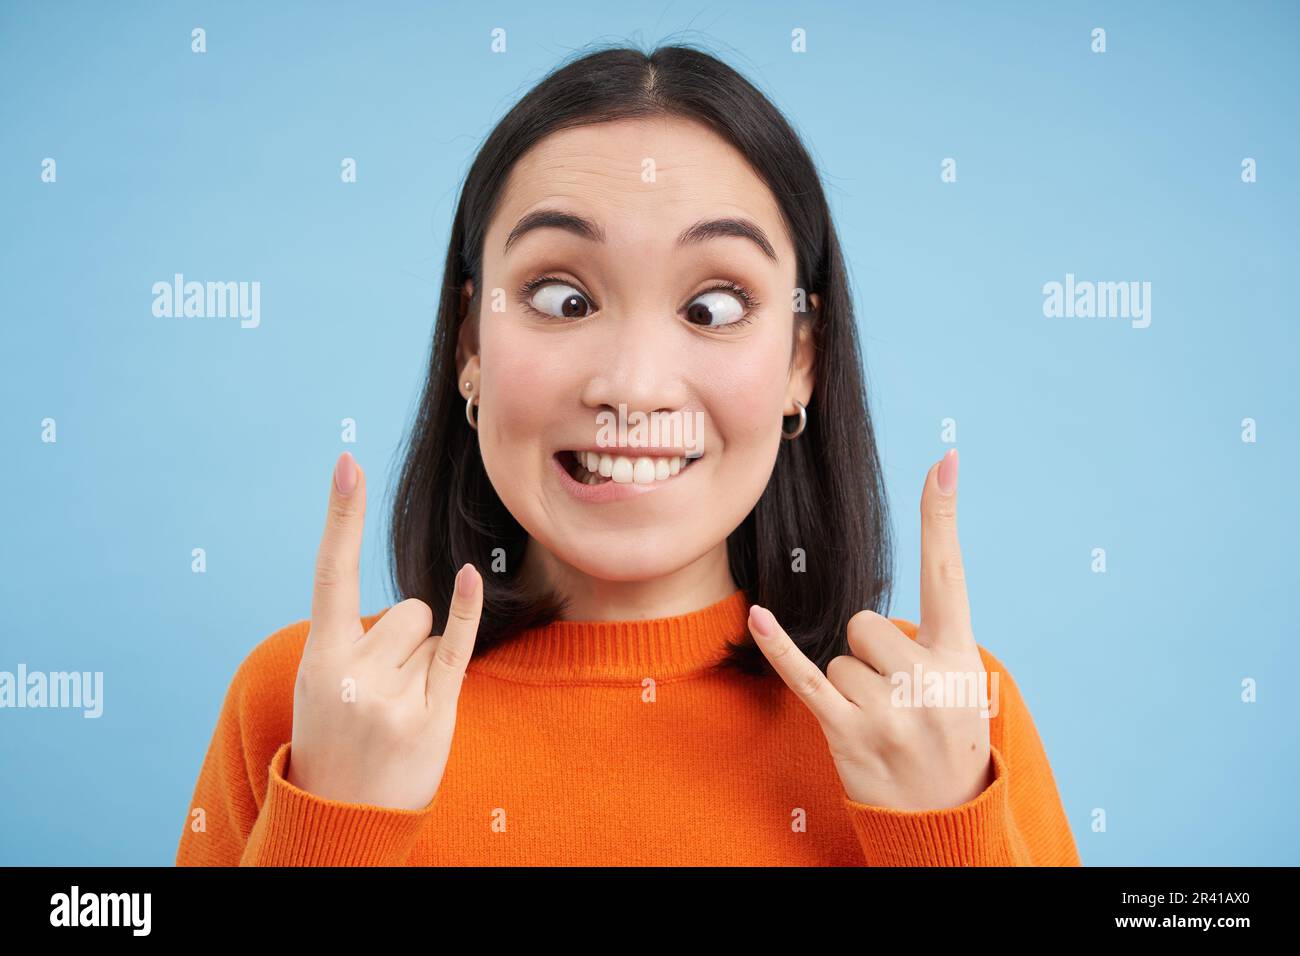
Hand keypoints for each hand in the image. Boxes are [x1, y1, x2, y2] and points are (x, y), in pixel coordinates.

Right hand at [285, 451, 481, 810]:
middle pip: (406, 608)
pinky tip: (471, 578)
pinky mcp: (434, 714)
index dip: (340, 517)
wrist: (341, 821)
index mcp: (320, 660)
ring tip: (396, 711)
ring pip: (430, 631)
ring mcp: (394, 696)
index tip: (346, 462)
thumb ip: (353, 640)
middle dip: (403, 638)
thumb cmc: (336, 742)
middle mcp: (354, 674)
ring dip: (423, 661)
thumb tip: (419, 602)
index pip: (330, 574)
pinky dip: (467, 612)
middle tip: (380, 692)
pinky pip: (457, 645)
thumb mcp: (323, 687)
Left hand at [748, 448, 993, 810]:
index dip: (942, 516)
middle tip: (898, 697)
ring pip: (839, 654)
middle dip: (873, 653)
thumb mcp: (963, 681)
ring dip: (851, 684)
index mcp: (960, 657)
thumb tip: (923, 560)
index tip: (943, 460)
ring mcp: (887, 709)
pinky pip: (805, 677)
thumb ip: (935, 632)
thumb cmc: (948, 734)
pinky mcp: (847, 733)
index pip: (949, 573)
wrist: (946, 816)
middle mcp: (927, 680)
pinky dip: (781, 649)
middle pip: (867, 620)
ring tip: (882, 720)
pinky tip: (759, 615)